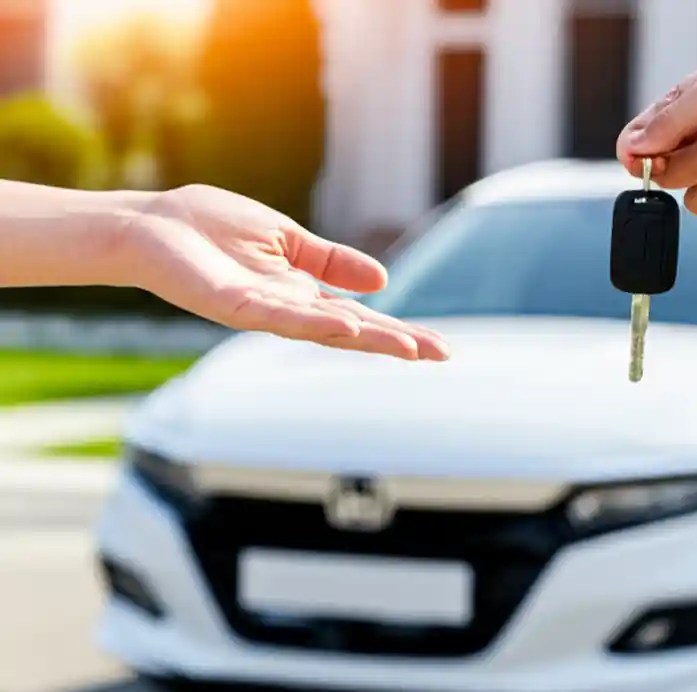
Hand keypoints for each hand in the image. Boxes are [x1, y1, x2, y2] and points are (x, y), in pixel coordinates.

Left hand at [121, 184, 449, 360]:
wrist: (150, 224)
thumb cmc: (208, 227)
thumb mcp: (286, 239)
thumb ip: (330, 262)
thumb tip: (384, 282)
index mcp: (301, 293)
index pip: (360, 316)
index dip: (398, 330)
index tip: (438, 346)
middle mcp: (286, 309)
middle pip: (351, 331)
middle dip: (395, 343)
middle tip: (439, 355)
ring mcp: (262, 310)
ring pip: (322, 330)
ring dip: (367, 339)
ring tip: (406, 346)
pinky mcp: (233, 304)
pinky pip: (279, 317)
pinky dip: (315, 323)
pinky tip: (347, 327)